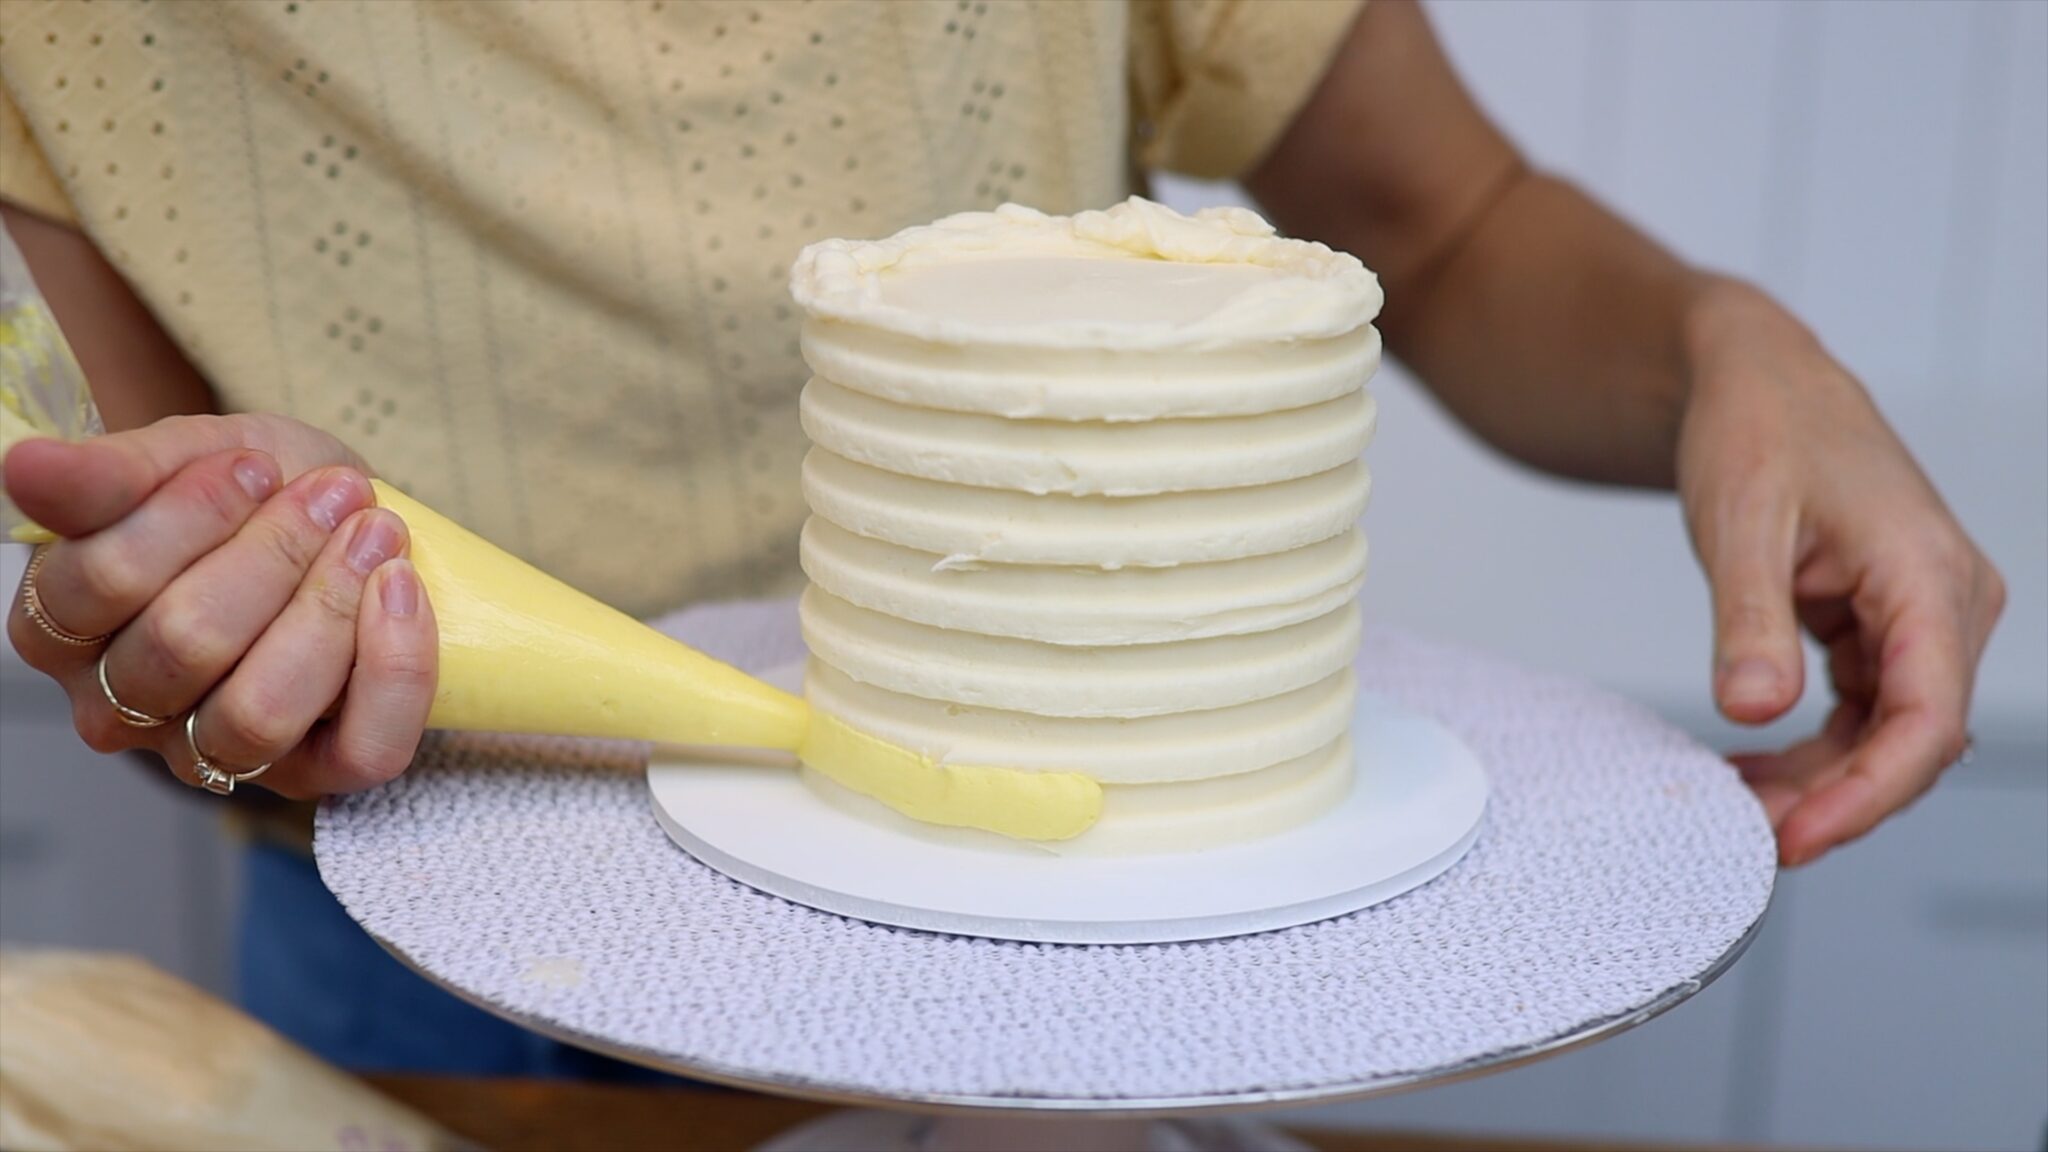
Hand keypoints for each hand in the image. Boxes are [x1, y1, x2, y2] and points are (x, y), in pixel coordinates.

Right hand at [5, 413, 437, 798]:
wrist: (341, 522)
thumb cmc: (253, 492)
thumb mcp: (187, 456)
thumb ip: (112, 472)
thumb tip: (25, 468)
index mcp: (58, 623)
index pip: (103, 582)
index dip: (191, 517)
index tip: (256, 464)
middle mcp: (117, 705)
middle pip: (185, 644)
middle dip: (276, 553)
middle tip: (336, 494)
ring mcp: (210, 751)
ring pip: (260, 712)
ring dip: (332, 608)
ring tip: (376, 533)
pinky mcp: (311, 775)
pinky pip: (360, 750)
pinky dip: (396, 667)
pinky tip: (402, 589)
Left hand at [1677, 281, 2004, 865]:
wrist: (1755, 381)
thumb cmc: (1758, 429)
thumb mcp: (1740, 523)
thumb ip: (1749, 620)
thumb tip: (1755, 710)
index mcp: (1929, 576)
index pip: (1928, 719)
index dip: (1868, 794)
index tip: (1796, 838)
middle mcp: (1945, 603)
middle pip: (1911, 741)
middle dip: (1835, 800)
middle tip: (1744, 838)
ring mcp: (1919, 618)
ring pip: (1886, 734)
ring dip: (1819, 782)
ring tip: (1733, 806)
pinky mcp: (1885, 625)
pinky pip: (1862, 711)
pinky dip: (1812, 747)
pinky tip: (1749, 766)